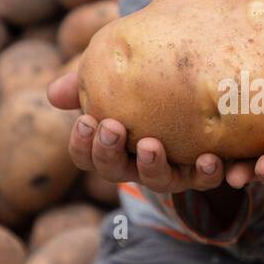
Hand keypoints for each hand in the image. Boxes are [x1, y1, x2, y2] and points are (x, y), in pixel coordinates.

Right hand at [47, 72, 227, 193]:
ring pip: (158, 181)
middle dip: (109, 153)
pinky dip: (208, 173)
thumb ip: (89, 84)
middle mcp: (139, 165)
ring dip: (152, 166)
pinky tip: (211, 157)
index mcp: (113, 147)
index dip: (82, 145)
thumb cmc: (147, 88)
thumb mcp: (118, 83)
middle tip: (113, 128)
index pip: (87, 156)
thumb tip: (52, 92)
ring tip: (151, 145)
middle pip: (115, 171)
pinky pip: (206, 179)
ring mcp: (171, 172)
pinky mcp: (203, 171)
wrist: (200, 94)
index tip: (85, 121)